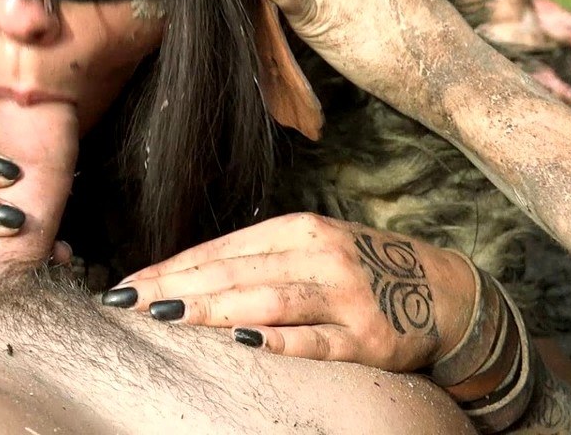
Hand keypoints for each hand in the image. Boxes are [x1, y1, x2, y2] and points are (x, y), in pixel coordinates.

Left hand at [113, 213, 477, 372]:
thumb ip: (254, 261)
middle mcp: (318, 255)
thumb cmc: (358, 271)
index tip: (125, 284)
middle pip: (234, 272)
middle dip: (175, 286)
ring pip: (268, 300)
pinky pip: (318, 340)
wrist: (445, 292)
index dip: (169, 267)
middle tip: (127, 302)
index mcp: (296, 230)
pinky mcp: (369, 338)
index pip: (219, 251)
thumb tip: (179, 278)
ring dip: (213, 308)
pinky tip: (242, 341)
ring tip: (167, 315)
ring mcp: (345, 296)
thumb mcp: (308, 250)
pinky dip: (279, 340)